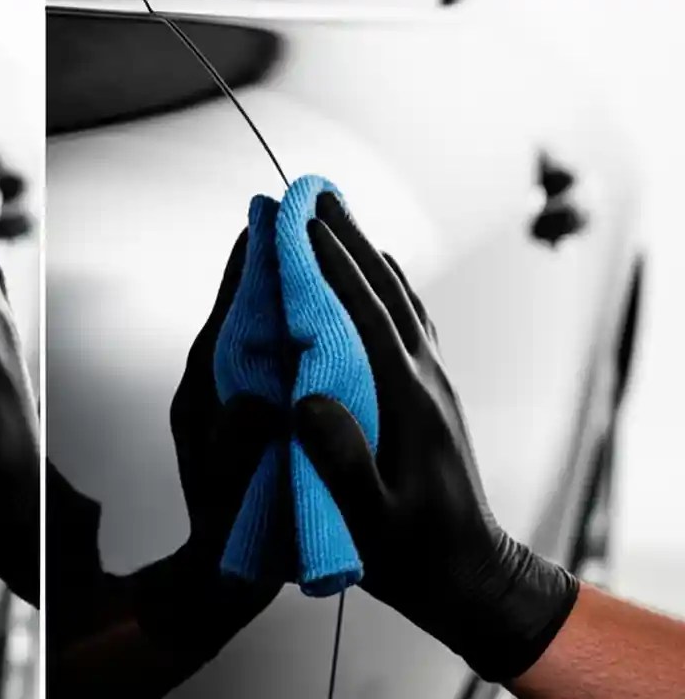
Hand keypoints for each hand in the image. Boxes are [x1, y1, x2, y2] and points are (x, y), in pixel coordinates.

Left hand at [132, 230, 285, 669]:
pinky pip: (272, 352)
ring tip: (314, 248)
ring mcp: (228, 395)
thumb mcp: (232, 492)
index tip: (270, 216)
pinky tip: (324, 315)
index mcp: (205, 390)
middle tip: (297, 212)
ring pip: (256, 325)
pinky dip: (296, 326)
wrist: (218, 572)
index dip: (249, 264)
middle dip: (267, 260)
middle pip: (240, 305)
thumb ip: (236, 447)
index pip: (228, 310)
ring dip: (282, 287)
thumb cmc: (228, 530)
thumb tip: (254, 405)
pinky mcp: (247, 412)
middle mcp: (212, 382)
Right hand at [295, 192, 578, 681]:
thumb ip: (340, 462)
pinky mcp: (434, 395)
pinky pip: (410, 322)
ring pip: (401, 299)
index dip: (328, 264)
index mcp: (404, 401)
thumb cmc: (411, 556)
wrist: (470, 574)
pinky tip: (378, 277)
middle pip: (385, 290)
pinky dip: (388, 286)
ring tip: (337, 217)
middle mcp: (424, 380)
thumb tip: (306, 399)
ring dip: (368, 253)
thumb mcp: (369, 521)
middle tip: (313, 192)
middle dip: (347, 237)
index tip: (297, 221)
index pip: (361, 315)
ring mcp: (433, 384)